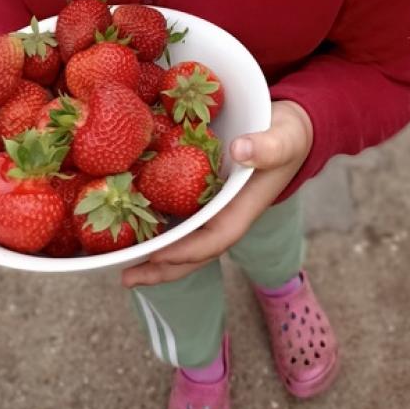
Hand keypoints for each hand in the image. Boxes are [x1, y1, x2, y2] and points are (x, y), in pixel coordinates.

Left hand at [121, 99, 312, 287]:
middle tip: (127, 278)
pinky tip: (132, 222)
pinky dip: (158, 221)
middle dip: (163, 267)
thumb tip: (239, 151)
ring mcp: (215, 206)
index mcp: (244, 207)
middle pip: (195, 250)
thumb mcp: (284, 138)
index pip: (216, 238)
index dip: (187, 250)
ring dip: (155, 251)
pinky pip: (180, 212)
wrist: (288, 130)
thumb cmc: (287, 137)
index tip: (157, 255)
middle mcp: (226, 213)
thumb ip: (266, 147)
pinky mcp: (204, 190)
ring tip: (121, 262)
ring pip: (184, 235)